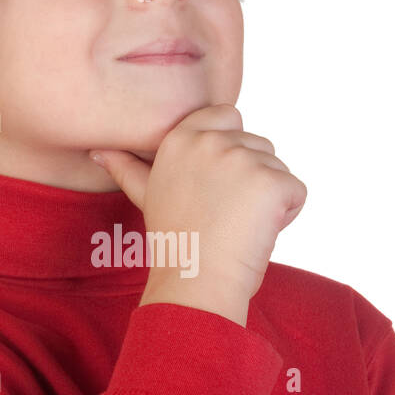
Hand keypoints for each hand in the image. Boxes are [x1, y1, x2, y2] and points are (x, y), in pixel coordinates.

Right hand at [91, 104, 305, 304]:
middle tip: (224, 214)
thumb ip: (127, 167)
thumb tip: (97, 152)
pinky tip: (257, 233)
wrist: (195, 280)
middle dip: (252, 178)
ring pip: (278, 168)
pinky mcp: (272, 182)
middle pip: (258, 144)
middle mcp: (212, 141)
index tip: (217, 185)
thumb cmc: (175, 242)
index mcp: (182, 138)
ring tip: (238, 225)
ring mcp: (243, 159)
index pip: (228, 115)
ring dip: (269, 198)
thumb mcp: (146, 195)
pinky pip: (296, 192)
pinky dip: (287, 215)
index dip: (232, 149)